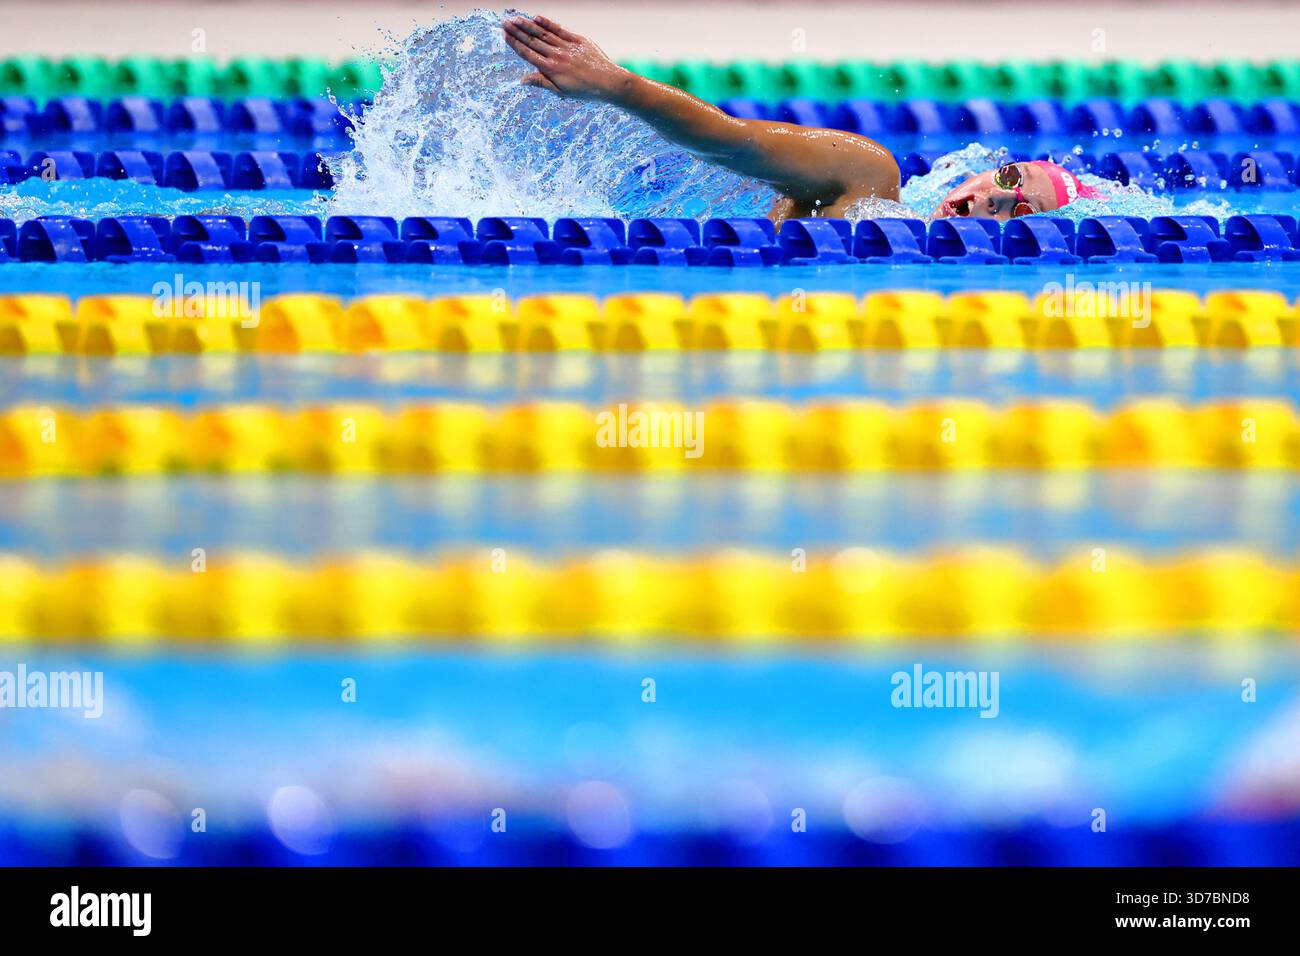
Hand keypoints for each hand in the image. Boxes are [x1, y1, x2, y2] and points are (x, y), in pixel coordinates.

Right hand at [501, 15, 630, 101]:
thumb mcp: (562, 92)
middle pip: (533, 41)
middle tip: (505, 23)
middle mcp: (557, 55)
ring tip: (517, 19)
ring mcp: (567, 46)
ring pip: (544, 34)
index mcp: (551, 70)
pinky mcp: (578, 40)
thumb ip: (542, 83)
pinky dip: (548, 23)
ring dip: (528, 25)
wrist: (608, 83)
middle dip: (517, 31)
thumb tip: (523, 80)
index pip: (528, 54)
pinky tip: (537, 18)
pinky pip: (560, 30)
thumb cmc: (585, 91)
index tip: (505, 36)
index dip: (515, 44)